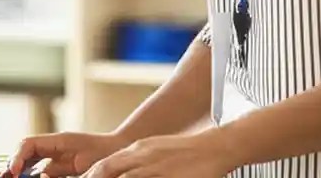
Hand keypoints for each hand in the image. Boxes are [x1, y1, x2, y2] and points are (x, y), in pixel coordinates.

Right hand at [2, 131, 129, 176]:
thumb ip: (61, 169)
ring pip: (30, 164)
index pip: (28, 144)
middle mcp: (53, 147)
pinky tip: (28, 176)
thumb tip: (42, 174)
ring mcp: (56, 157)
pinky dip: (33, 175)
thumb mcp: (85, 163)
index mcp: (58, 141)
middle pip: (23, 153)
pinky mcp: (60, 168)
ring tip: (14, 177)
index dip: (17, 157)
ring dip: (21, 173)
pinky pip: (41, 171)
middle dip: (12, 167)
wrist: (123, 149)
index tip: (15, 172)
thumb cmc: (108, 153)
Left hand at [84, 131, 236, 177]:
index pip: (104, 166)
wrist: (216, 146)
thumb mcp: (157, 153)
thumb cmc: (187, 153)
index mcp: (137, 150)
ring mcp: (153, 167)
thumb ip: (138, 163)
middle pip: (105, 171)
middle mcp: (141, 157)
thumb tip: (121, 173)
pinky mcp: (167, 176)